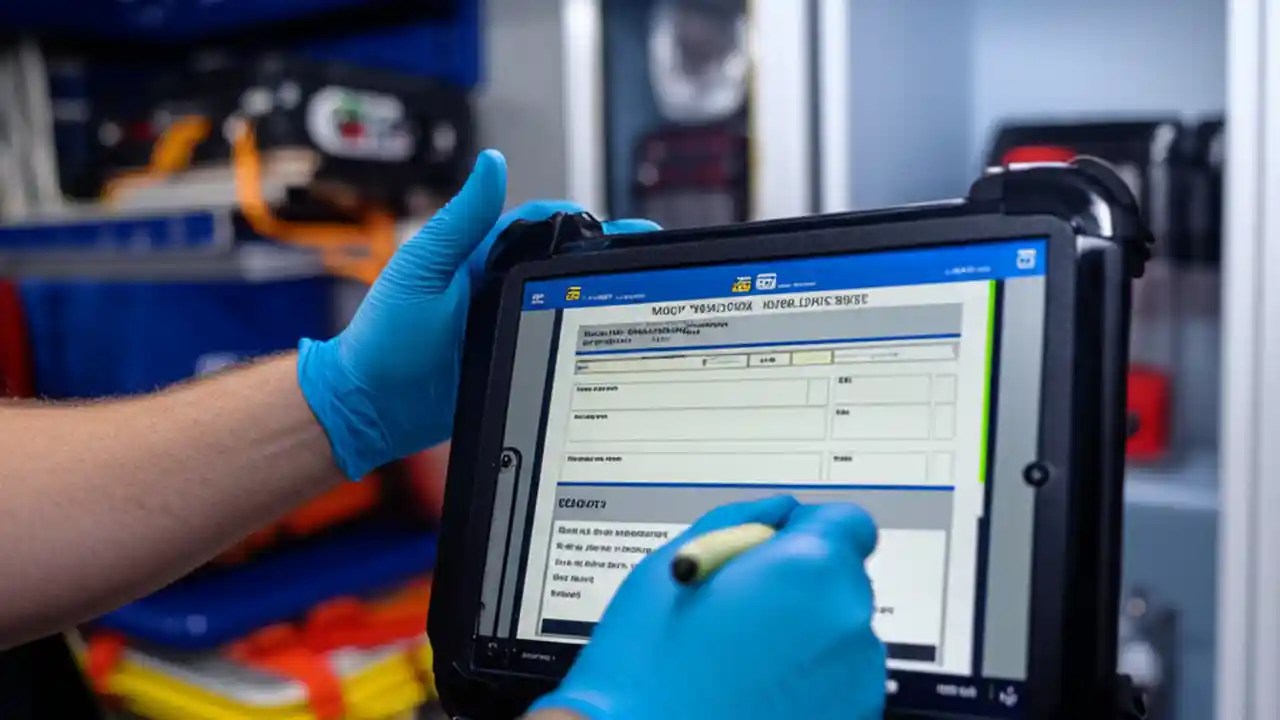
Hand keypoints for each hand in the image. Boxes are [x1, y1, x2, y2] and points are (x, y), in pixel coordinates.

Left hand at [297, 149, 658, 478]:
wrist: (371, 407)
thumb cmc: (384, 336)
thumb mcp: (423, 269)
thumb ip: (461, 219)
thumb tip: (493, 163)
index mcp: (479, 256)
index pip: (540, 226)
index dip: (579, 222)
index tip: (617, 225)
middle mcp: (498, 286)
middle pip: (560, 262)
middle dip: (604, 256)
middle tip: (649, 254)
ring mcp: (507, 323)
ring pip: (564, 301)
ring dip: (599, 294)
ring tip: (643, 291)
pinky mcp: (513, 358)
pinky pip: (555, 341)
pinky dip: (583, 336)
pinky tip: (612, 336)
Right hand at [530, 497, 885, 719]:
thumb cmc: (647, 664)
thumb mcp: (674, 564)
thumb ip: (737, 522)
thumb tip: (776, 512)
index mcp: (810, 566)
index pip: (847, 523)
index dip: (808, 532)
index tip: (775, 551)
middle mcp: (846, 618)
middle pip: (841, 580)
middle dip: (799, 587)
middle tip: (739, 611)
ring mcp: (856, 679)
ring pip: (838, 634)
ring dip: (803, 636)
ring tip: (740, 659)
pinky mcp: (852, 717)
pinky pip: (836, 682)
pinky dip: (805, 682)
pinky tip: (753, 690)